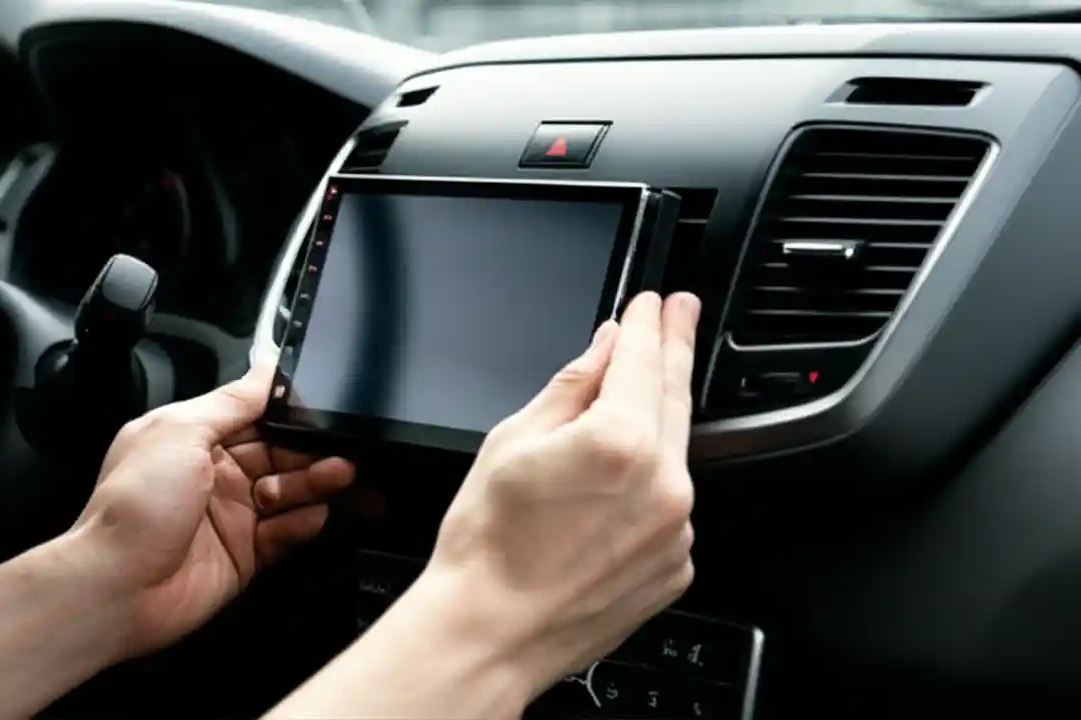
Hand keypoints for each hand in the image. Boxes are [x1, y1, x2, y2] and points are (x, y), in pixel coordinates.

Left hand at [69, 363, 355, 657]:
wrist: (116, 587)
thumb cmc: (132, 507)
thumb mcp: (179, 431)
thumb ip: (230, 402)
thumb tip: (266, 371)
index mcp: (193, 437)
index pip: (255, 415)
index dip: (290, 412)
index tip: (323, 410)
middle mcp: (214, 474)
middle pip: (280, 452)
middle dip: (311, 448)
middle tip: (340, 448)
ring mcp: (231, 514)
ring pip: (289, 491)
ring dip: (316, 482)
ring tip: (339, 475)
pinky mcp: (245, 554)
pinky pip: (286, 532)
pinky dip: (303, 523)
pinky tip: (313, 515)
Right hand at [419, 292, 699, 696]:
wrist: (490, 632)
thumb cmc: (488, 545)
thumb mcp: (513, 440)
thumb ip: (571, 386)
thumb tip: (604, 348)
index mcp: (620, 442)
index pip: (645, 360)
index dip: (649, 323)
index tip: (654, 303)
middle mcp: (663, 483)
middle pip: (675, 397)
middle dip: (676, 348)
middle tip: (680, 313)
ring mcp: (675, 529)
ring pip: (674, 453)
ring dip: (655, 423)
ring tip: (626, 408)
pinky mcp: (675, 564)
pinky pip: (670, 505)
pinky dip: (650, 484)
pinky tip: (611, 490)